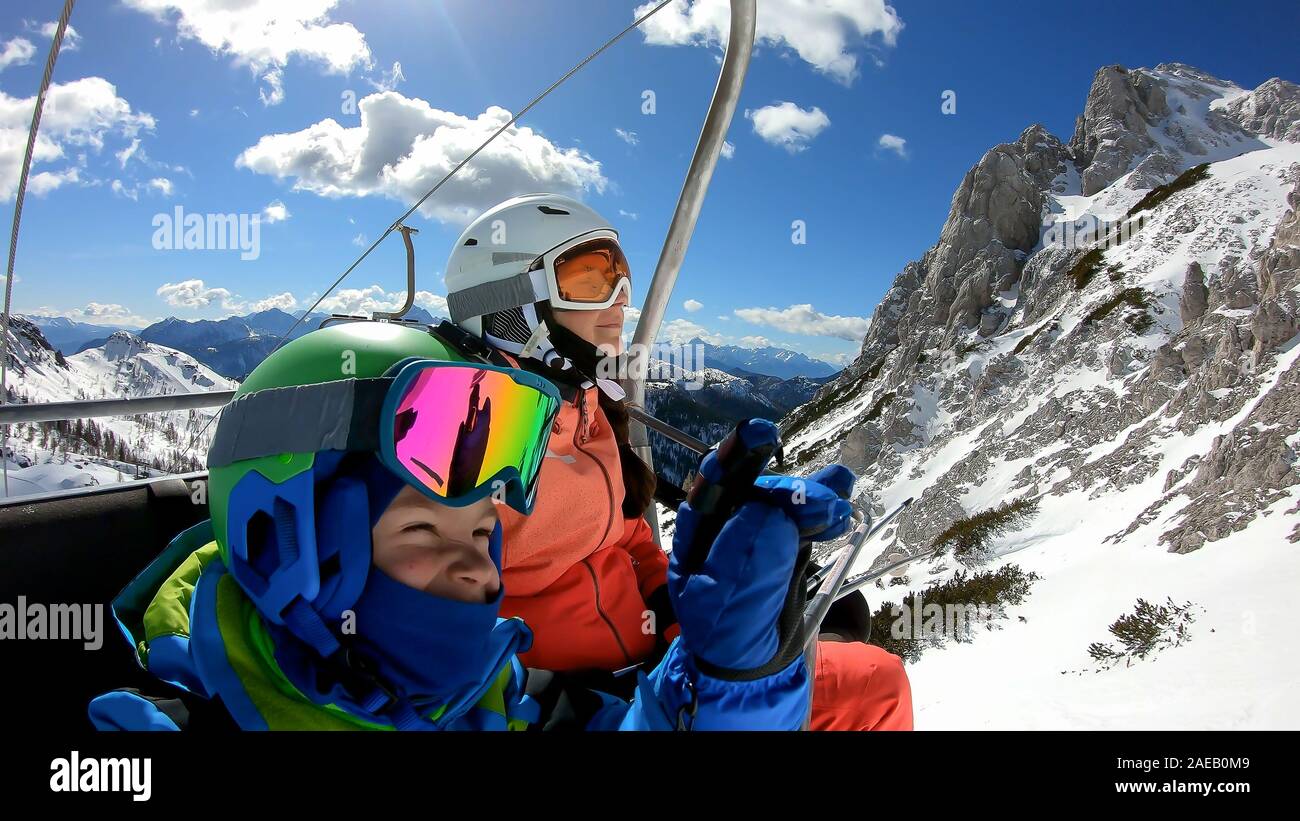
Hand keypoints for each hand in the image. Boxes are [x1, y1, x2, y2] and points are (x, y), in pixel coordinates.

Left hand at [669, 460, 855, 675]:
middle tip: (823, 501)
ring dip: (814, 497)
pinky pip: (808, 521)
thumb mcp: (725, 604)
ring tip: (839, 500)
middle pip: (758, 491)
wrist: (756, 672)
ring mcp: (761, 535)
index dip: (735, 456)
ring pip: (787, 503)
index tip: (760, 434)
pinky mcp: (789, 547)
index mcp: (698, 536)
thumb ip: (744, 557)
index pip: (713, 487)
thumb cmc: (728, 640)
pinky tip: (843, 497)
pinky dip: (826, 510)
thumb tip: (769, 508)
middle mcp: (727, 527)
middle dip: (789, 490)